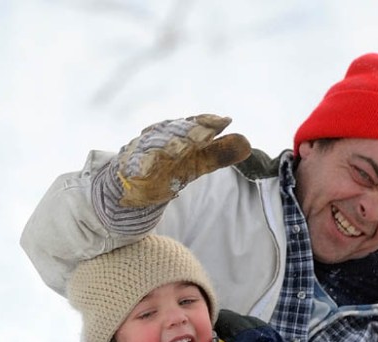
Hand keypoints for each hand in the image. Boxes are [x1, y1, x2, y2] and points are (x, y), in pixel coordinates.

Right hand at [116, 114, 250, 206]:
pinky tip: (148, 168)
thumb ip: (220, 153)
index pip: (195, 123)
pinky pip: (135, 165)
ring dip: (168, 145)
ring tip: (182, 149)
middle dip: (190, 131)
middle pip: (176, 131)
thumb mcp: (197, 163)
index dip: (208, 122)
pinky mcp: (130, 169)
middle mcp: (160, 137)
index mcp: (178, 132)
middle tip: (207, 133)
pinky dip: (140, 165)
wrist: (132, 183)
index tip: (225, 121)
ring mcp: (143, 151)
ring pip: (155, 145)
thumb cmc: (169, 167)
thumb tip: (247, 143)